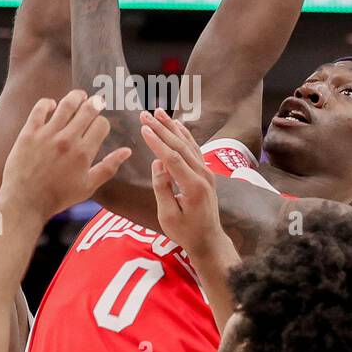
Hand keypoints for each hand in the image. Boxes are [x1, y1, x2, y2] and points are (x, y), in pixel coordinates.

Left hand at [0, 90, 130, 220]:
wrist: (24, 202)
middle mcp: (67, 140)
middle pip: (87, 109)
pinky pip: (40, 108)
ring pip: (66, 104)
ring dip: (75, 97)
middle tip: (94, 103)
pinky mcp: (29, 132)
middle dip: (94, 104)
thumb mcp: (88, 186)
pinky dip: (48, 102)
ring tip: (79, 96)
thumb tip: (127, 151)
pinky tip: (52, 105)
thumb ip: (109, 167)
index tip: (99, 126)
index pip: (101, 124)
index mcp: (84, 153)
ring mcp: (47, 134)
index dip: (103, 123)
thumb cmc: (57, 197)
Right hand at [140, 108, 224, 258]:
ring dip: (172, 127)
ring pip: (188, 144)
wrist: (208, 240)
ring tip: (159, 112)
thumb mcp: (168, 215)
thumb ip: (162, 188)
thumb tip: (157, 163)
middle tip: (145, 113)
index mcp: (193, 187)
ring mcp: (207, 172)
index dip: (157, 143)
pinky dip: (184, 135)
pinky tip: (176, 125)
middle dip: (162, 128)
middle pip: (180, 146)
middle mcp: (203, 175)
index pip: (173, 159)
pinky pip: (194, 149)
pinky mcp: (205, 172)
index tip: (143, 128)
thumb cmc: (185, 232)